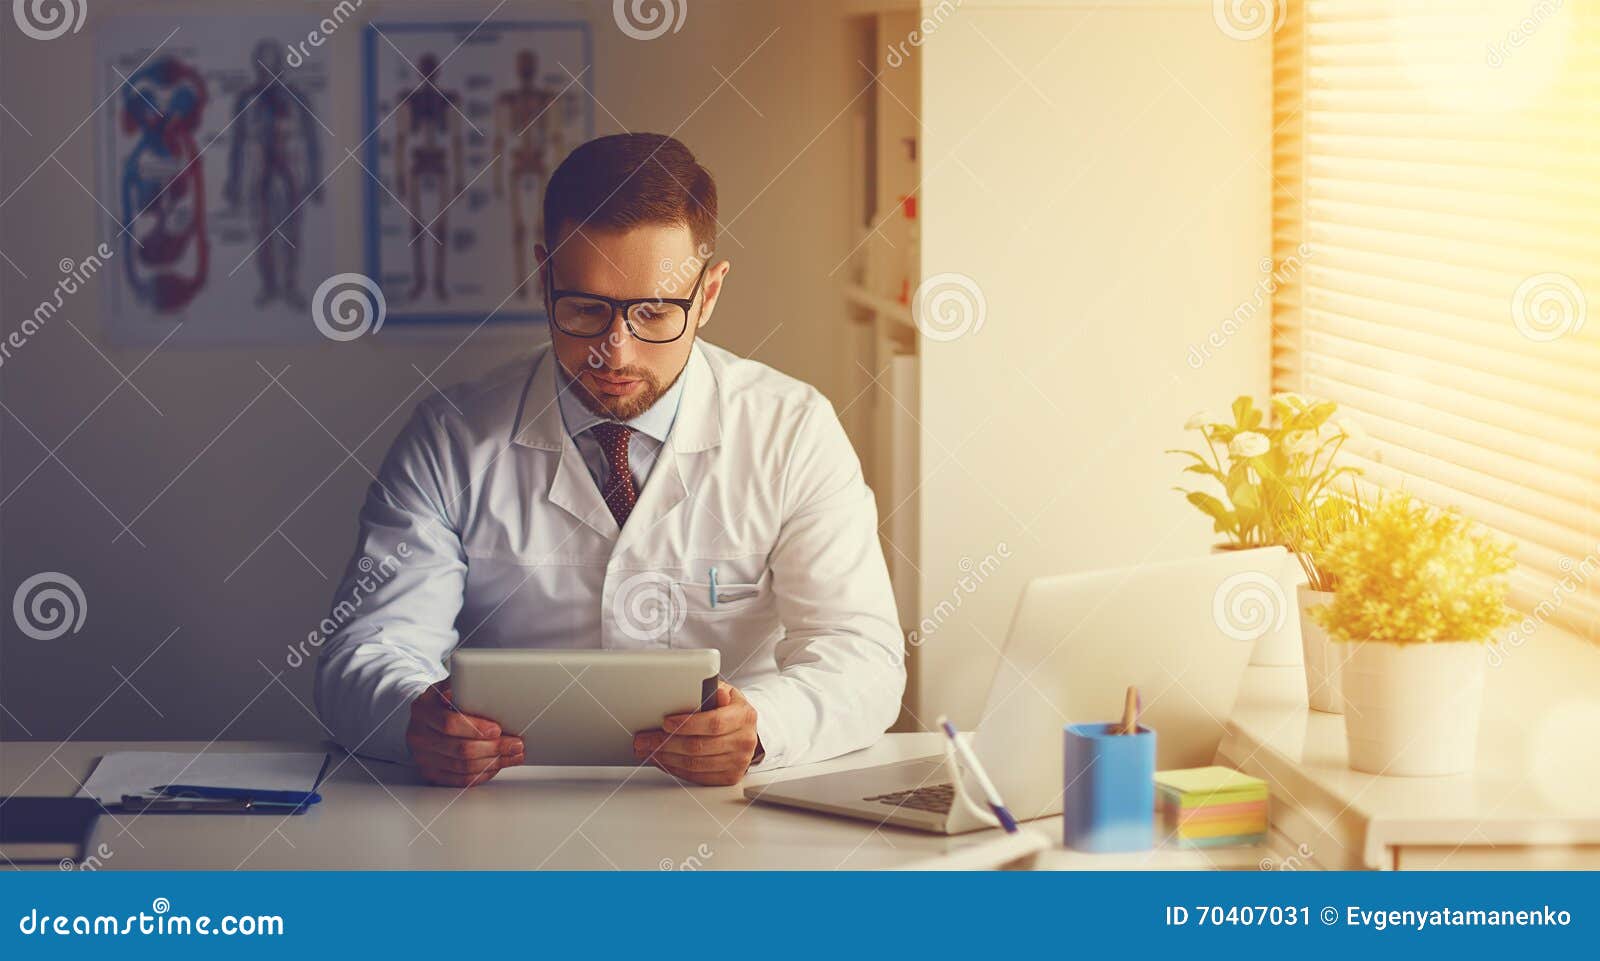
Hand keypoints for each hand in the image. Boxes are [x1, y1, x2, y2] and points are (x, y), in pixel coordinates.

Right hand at [406, 682, 523, 786]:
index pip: (449, 723)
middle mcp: (419, 735)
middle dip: (493, 748)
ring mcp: (423, 757)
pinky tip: (497, 765)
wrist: (423, 717)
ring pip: (463, 767)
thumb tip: (492, 686)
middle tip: (515, 744)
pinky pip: (460, 780)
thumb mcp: (449, 686)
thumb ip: (465, 686)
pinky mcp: (431, 773)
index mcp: (423, 710)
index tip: (497, 730)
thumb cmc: (442, 701)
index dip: (476, 728)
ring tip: (513, 754)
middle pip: (460, 749)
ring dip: (493, 762)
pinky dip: (483, 774)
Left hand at [633, 681, 759, 786]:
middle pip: (699, 747)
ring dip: (666, 758)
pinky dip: (675, 769)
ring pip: (695, 764)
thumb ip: (714, 691)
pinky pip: (697, 777)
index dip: (687, 724)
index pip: (713, 723)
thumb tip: (711, 689)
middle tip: (645, 739)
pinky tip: (663, 760)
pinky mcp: (729, 777)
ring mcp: (738, 762)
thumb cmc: (730, 709)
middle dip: (666, 743)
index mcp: (744, 716)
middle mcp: (744, 741)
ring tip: (648, 750)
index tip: (665, 723)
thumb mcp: (725, 693)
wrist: (745, 730)